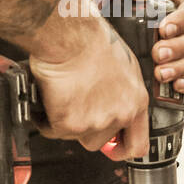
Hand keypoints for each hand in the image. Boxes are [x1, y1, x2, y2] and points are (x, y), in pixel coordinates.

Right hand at [30, 13, 148, 157]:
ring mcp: (94, 122)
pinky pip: (52, 130)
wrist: (69, 35)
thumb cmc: (92, 39)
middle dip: (86, 128)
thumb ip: (123, 92)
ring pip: (75, 136)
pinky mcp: (68, 124)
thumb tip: (113, 101)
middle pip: (99, 141)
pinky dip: (46, 118)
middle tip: (76, 106)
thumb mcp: (123, 65)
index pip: (137, 145)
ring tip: (63, 97)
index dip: (121, 149)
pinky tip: (49, 98)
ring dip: (66, 122)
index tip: (113, 147)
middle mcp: (118, 115)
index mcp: (136, 101)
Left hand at [83, 0, 183, 95]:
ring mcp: (178, 51)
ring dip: (181, 67)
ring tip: (159, 74)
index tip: (163, 29)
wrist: (81, 39)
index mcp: (169, 2)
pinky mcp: (173, 73)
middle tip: (156, 54)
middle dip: (181, 47)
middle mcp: (178, 27)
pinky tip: (174, 85)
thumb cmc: (94, 5)